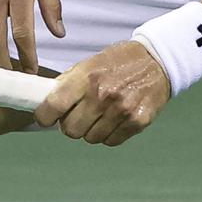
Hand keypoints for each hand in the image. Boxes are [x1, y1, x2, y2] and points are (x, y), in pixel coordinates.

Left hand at [34, 39, 170, 145]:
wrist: (157, 60)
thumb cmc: (120, 61)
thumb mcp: (90, 63)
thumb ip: (68, 83)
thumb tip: (45, 102)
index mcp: (87, 77)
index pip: (53, 106)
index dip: (44, 116)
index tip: (45, 117)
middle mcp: (102, 95)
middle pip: (70, 130)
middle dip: (70, 124)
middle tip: (78, 114)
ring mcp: (120, 111)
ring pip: (90, 138)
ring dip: (91, 130)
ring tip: (100, 114)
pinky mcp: (137, 122)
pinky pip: (111, 141)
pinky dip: (109, 134)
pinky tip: (114, 119)